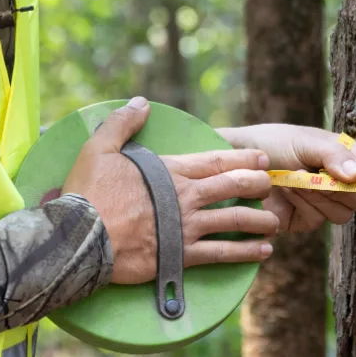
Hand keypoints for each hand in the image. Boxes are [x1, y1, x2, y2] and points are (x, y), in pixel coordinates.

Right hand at [63, 98, 279, 283]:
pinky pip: (222, 253)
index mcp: (170, 171)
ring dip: (259, 220)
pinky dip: (246, 252)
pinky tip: (264, 251)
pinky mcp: (181, 254)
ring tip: (274, 221)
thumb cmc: (88, 193)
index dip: (242, 158)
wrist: (81, 237)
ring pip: (235, 220)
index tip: (262, 158)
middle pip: (233, 186)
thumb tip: (141, 102)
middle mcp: (185, 197)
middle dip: (257, 184)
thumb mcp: (99, 148)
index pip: (215, 161)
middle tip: (271, 185)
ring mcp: (186, 226)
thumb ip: (122, 123)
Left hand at [218, 124, 355, 232]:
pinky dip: (302, 205)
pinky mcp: (303, 221)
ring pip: (341, 215)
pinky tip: (286, 192)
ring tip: (294, 179)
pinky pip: (316, 221)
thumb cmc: (270, 144)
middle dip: (339, 190)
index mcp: (341, 157)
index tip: (343, 171)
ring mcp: (322, 204)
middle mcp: (336, 182)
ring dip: (317, 196)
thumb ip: (333, 154)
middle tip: (314, 176)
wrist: (233, 163)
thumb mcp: (304, 141)